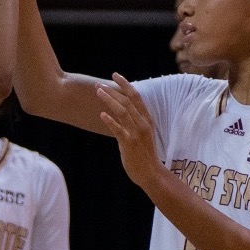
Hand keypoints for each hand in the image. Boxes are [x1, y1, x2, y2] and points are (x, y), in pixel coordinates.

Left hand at [97, 74, 165, 188]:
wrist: (151, 173)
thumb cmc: (145, 155)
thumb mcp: (142, 135)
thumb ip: (133, 123)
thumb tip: (119, 114)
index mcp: (146, 120)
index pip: (136, 97)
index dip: (126, 84)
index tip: (116, 75)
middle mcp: (142, 124)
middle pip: (127, 101)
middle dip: (112, 90)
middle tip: (98, 84)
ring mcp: (136, 133)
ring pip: (122, 112)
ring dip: (109, 100)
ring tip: (98, 92)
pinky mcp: (129, 144)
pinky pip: (119, 130)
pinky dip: (110, 121)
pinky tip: (102, 114)